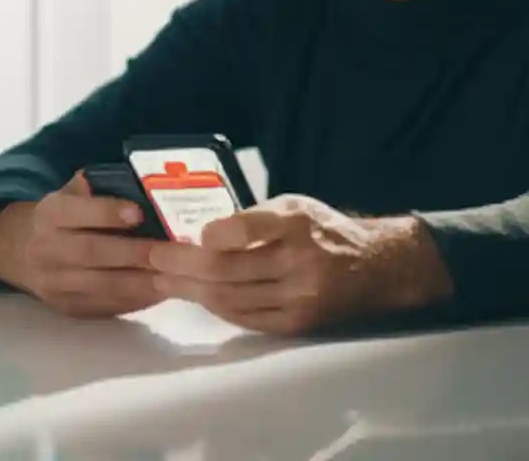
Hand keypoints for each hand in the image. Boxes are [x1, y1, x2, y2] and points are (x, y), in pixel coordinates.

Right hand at [0, 173, 167, 317]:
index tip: (138, 213)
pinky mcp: (67, 308)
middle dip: (134, 253)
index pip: (75, 212)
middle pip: (91, 253)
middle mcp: (46, 249)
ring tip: (174, 275)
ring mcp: (55, 284)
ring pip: (102, 285)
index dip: (106, 213)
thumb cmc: (61, 218)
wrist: (19, 253)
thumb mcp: (69, 194)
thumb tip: (138, 182)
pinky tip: (160, 290)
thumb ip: (96, 188)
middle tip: (171, 252)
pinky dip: (137, 300)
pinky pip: (106, 306)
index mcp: (49, 214)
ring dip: (142, 282)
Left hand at [149, 194, 452, 334]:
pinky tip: (196, 297)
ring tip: (162, 281)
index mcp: (296, 223)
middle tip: (152, 260)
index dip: (211, 234)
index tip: (187, 234)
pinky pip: (245, 319)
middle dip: (180, 266)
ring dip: (189, 291)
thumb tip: (197, 233)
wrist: (376, 268)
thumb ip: (252, 218)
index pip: (246, 228)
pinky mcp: (296, 323)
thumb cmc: (323, 230)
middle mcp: (298, 261)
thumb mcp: (294, 205)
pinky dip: (216, 307)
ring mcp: (298, 297)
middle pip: (226, 270)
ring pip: (229, 298)